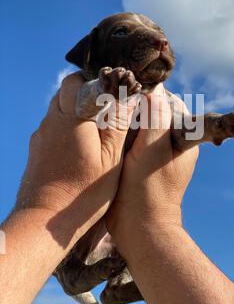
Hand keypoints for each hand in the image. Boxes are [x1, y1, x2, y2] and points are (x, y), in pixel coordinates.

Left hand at [16, 73, 136, 241]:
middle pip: (64, 92)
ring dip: (76, 112)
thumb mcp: (111, 159)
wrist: (45, 222)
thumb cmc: (84, 192)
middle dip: (85, 93)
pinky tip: (80, 149)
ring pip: (57, 110)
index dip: (95, 81)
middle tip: (107, 109)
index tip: (113, 91)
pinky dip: (66, 129)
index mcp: (71, 119)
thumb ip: (118, 124)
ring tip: (96, 130)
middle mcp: (50, 123)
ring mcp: (40, 137)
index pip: (76, 81)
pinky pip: (52, 129)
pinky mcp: (36, 151)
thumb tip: (127, 94)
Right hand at [107, 84, 198, 250]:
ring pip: (142, 125)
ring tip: (111, 118)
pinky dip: (122, 134)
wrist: (138, 229)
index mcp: (184, 138)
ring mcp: (157, 153)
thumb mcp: (152, 150)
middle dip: (137, 107)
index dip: (150, 95)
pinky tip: (109, 134)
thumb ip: (156, 118)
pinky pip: (133, 140)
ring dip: (128, 121)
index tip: (129, 93)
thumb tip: (154, 89)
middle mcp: (173, 143)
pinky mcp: (142, 163)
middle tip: (116, 105)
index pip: (169, 103)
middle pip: (155, 112)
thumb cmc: (147, 190)